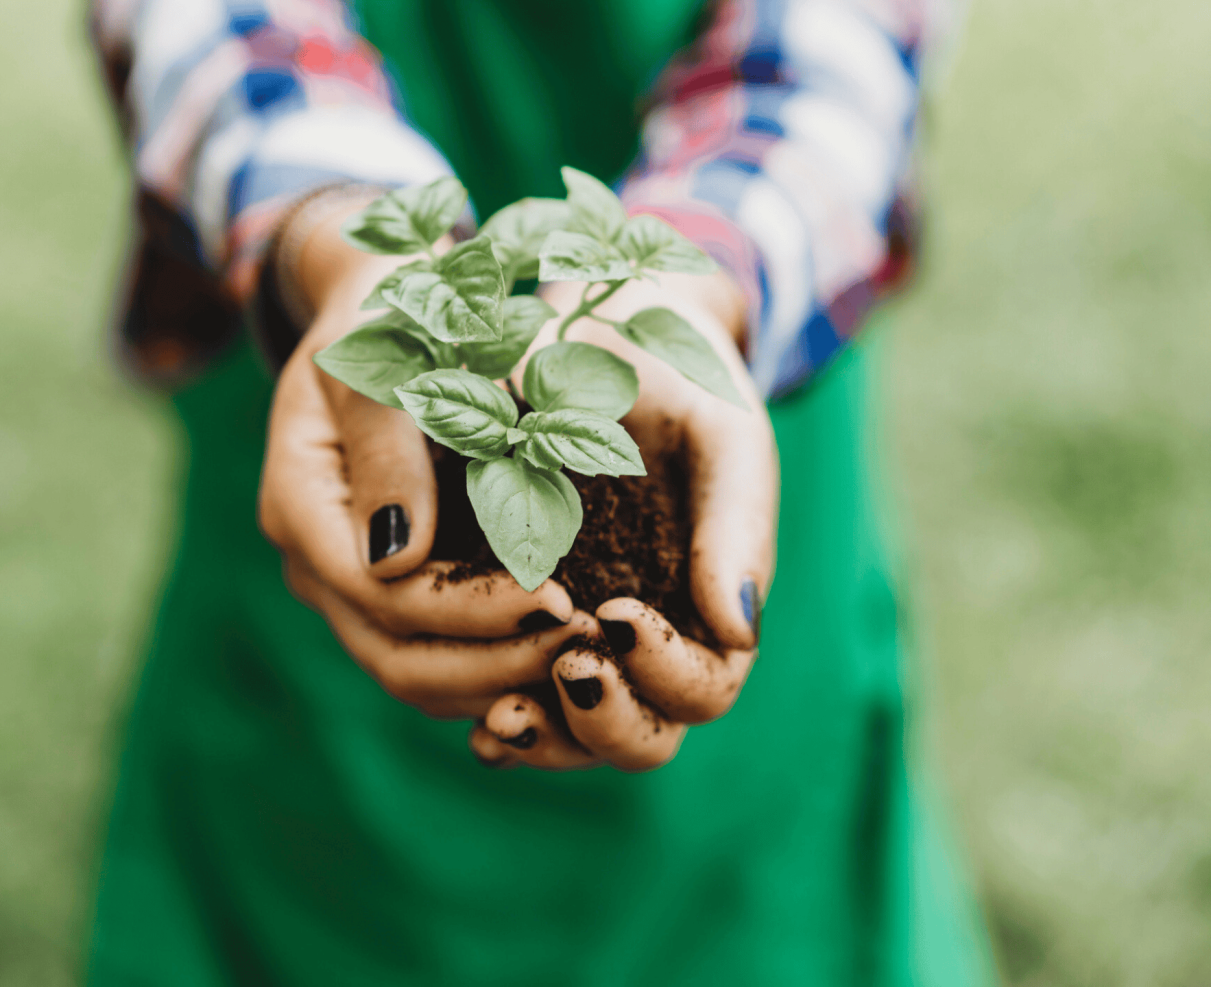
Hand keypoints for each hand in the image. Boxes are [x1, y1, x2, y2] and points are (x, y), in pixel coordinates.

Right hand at [259, 202, 585, 718]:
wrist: (386, 311)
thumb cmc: (387, 315)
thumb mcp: (382, 357)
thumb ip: (386, 448)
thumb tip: (396, 560)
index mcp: (300, 503)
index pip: (382, 595)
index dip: (470, 610)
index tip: (559, 598)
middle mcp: (317, 560)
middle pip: (396, 656)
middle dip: (492, 660)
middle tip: (583, 644)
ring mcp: (349, 583)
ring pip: (415, 674)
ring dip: (498, 678)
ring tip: (581, 656)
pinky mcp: (390, 591)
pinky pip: (436, 657)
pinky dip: (494, 665)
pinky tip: (559, 653)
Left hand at [468, 271, 778, 768]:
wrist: (601, 338)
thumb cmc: (680, 382)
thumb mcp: (722, 434)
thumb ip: (739, 525)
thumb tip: (739, 628)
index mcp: (710, 608)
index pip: (706, 686)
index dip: (668, 673)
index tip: (617, 615)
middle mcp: (649, 644)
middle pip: (642, 738)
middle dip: (605, 723)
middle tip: (567, 671)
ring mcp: (583, 644)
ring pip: (573, 737)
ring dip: (542, 737)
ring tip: (501, 716)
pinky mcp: (520, 627)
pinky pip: (513, 696)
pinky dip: (496, 715)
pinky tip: (471, 707)